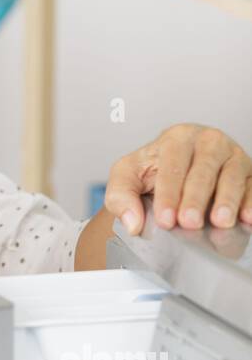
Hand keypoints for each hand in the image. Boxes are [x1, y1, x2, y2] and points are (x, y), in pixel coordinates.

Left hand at [105, 124, 251, 236]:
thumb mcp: (128, 176)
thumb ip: (121, 195)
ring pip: (232, 175)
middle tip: (189, 221)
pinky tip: (247, 217)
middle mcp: (207, 141)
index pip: (173, 164)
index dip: (168, 193)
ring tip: (219, 221)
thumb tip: (132, 222)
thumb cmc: (154, 169)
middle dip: (196, 197)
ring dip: (227, 199)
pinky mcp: (249, 172)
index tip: (165, 218)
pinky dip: (251, 201)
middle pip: (203, 168)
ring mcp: (232, 156)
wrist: (177, 167)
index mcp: (177, 138)